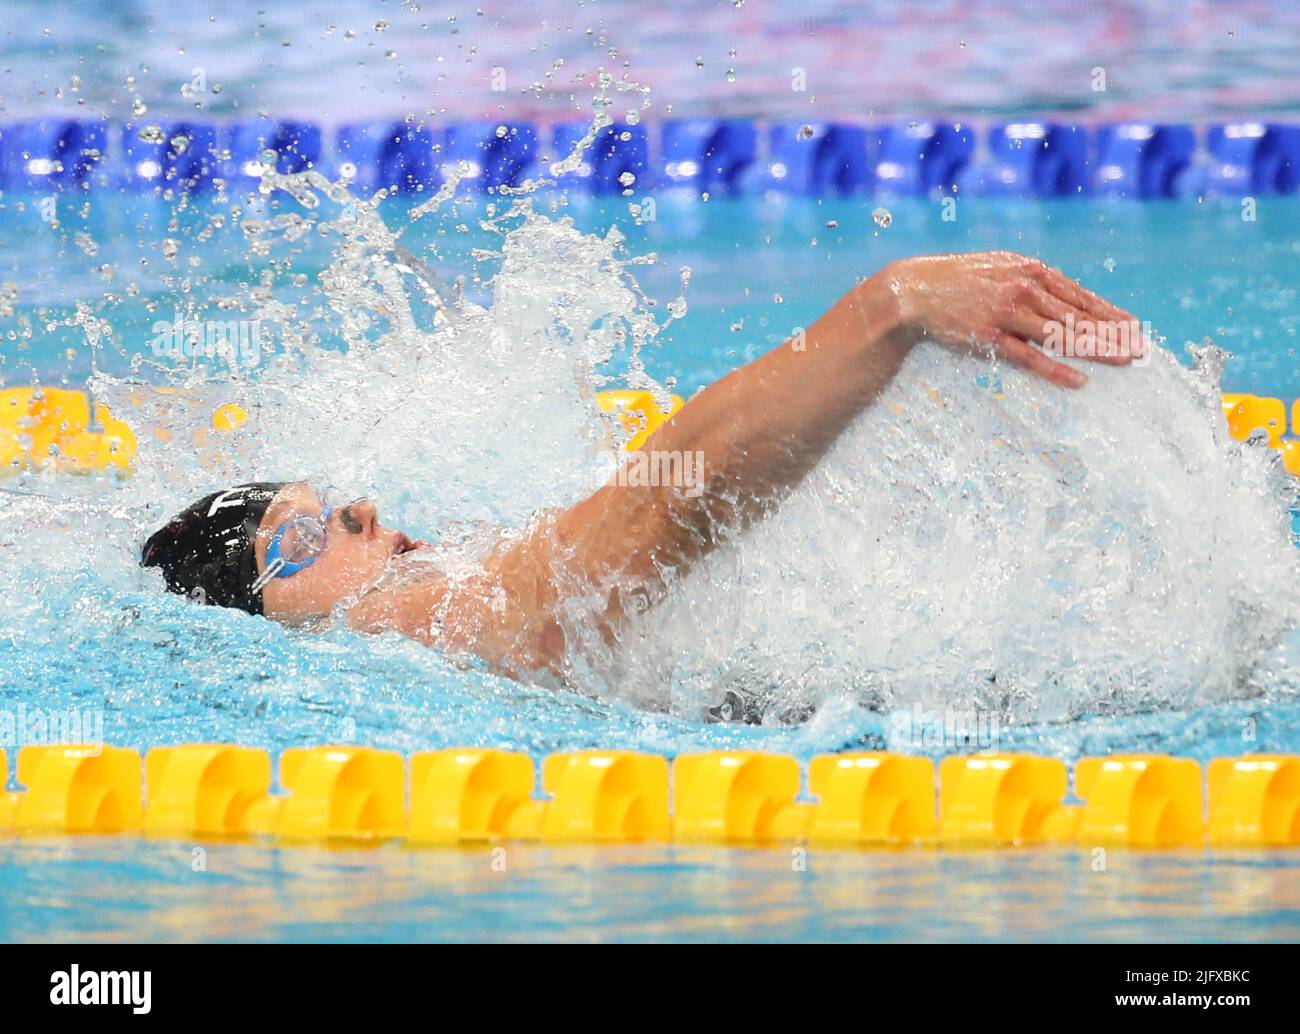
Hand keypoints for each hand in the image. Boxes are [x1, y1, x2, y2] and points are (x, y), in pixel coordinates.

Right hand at [879, 251, 1144, 388]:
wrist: (914, 290)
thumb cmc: (958, 281)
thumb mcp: (999, 269)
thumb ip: (1030, 280)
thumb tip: (1061, 295)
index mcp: (1031, 271)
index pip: (1081, 296)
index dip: (1110, 314)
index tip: (1134, 328)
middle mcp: (1025, 288)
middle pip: (1079, 316)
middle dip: (1114, 333)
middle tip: (1141, 350)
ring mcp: (1007, 312)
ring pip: (1061, 334)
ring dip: (1096, 349)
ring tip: (1123, 361)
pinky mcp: (989, 336)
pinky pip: (1028, 356)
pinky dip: (1055, 370)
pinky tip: (1078, 381)